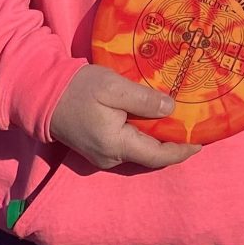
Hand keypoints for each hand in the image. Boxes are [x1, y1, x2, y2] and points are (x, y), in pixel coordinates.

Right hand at [49, 65, 201, 170]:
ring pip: (139, 151)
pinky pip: (128, 146)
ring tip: (180, 124)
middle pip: (150, 155)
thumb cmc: (78, 88)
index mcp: (116, 145)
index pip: (157, 156)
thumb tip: (171, 108)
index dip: (181, 151)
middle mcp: (110, 157)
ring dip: (159, 141)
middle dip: (174, 145)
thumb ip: (143, 99)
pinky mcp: (97, 148)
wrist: (41, 93)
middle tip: (195, 129)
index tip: (201, 142)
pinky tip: (154, 122)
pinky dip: (144, 137)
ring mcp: (101, 155)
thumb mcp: (114, 87)